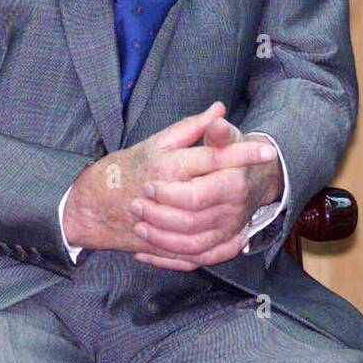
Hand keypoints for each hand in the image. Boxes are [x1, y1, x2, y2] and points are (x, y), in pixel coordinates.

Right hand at [62, 101, 278, 263]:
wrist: (94, 205)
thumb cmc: (128, 168)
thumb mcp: (158, 143)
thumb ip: (191, 128)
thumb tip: (219, 109)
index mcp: (170, 167)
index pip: (214, 157)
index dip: (243, 153)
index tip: (268, 150)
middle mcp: (170, 195)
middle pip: (217, 191)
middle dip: (243, 183)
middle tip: (267, 174)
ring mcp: (167, 223)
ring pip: (211, 226)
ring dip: (235, 220)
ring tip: (254, 214)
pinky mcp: (164, 246)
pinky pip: (198, 253)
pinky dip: (220, 250)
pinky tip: (237, 241)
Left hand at [128, 108, 283, 271]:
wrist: (256, 181)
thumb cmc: (234, 157)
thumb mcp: (229, 138)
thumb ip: (218, 131)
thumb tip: (217, 115)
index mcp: (233, 184)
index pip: (197, 196)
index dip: (169, 193)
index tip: (148, 185)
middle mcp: (233, 212)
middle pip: (190, 223)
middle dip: (158, 215)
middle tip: (137, 205)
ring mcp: (228, 232)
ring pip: (190, 247)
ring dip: (160, 239)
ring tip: (140, 224)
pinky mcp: (220, 246)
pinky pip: (194, 261)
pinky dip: (166, 260)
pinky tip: (144, 252)